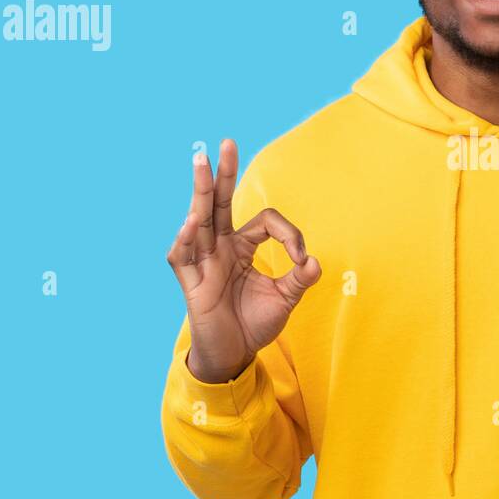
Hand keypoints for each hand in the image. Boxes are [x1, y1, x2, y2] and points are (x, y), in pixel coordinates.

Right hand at [166, 138, 320, 383]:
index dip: (289, 234)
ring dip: (200, 192)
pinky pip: (183, 257)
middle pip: (219, 203)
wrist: (235, 356)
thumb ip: (299, 278)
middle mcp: (220, 247)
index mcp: (243, 246)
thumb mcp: (285, 298)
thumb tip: (315, 262)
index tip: (302, 259)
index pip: (264, 221)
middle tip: (227, 142)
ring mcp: (204, 263)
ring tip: (201, 162)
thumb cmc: (255, 324)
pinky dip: (186, 239)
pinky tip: (192, 221)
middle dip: (222, 173)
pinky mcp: (191, 283)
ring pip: (199, 220)